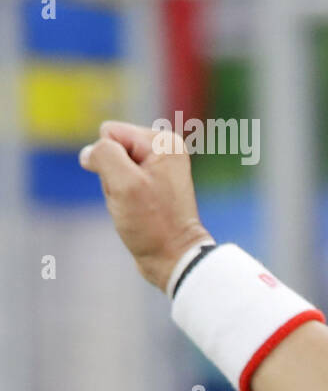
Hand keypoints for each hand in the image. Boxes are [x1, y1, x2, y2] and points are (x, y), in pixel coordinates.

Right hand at [79, 120, 211, 292]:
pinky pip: (121, 183)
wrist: (173, 257)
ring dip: (115, 189)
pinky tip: (136, 211)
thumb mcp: (124, 184)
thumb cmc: (152, 223)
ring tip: (135, 207)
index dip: (108, 160)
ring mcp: (161, 167)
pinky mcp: (154, 184)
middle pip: (111, 150)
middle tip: (132, 199)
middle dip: (112, 176)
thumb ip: (105, 155)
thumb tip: (90, 152)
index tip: (129, 185)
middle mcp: (166, 149)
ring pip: (113, 169)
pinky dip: (121, 198)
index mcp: (164, 141)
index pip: (110, 133)